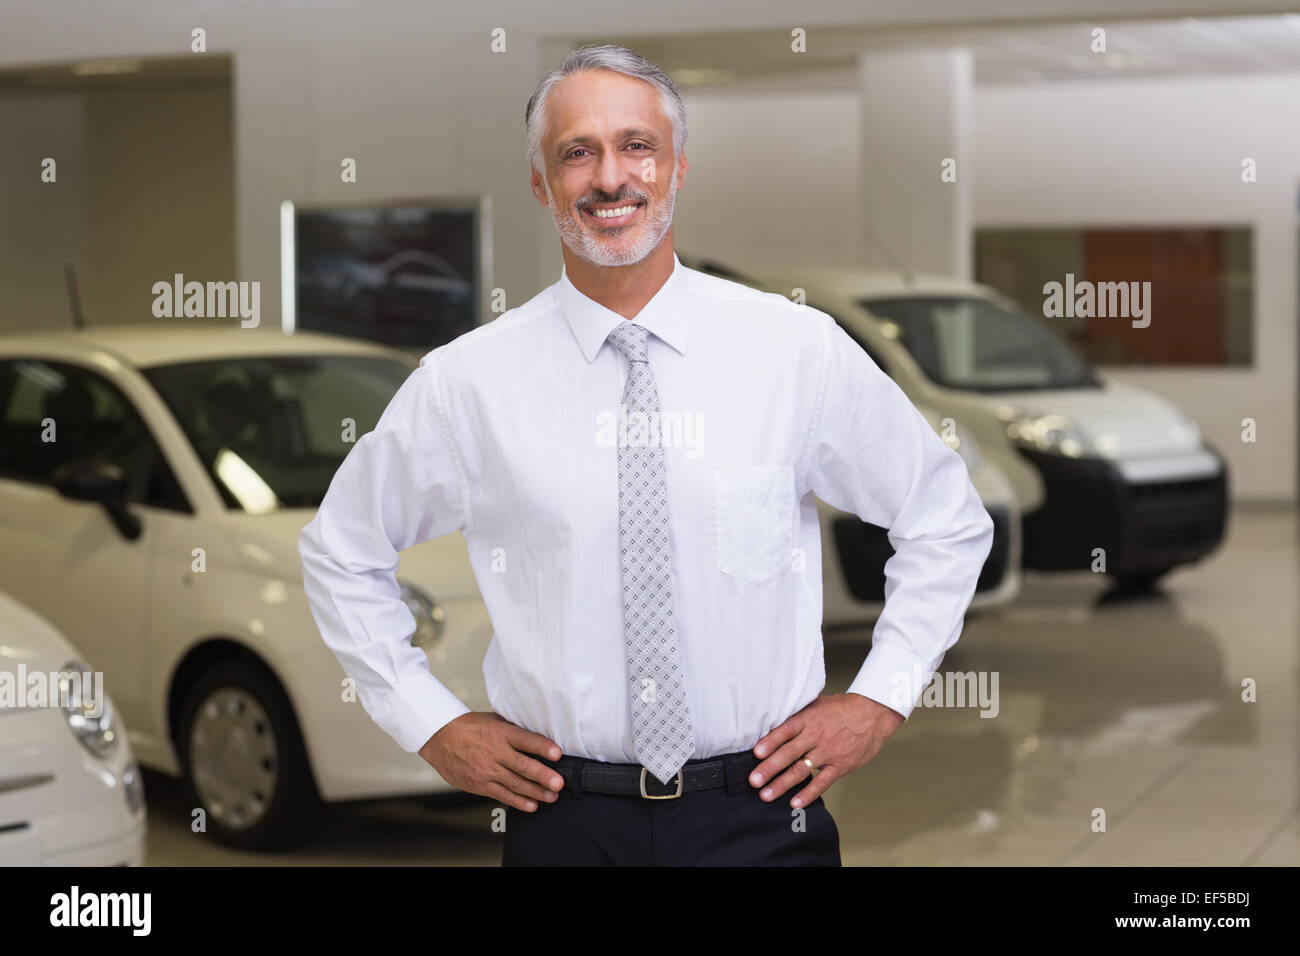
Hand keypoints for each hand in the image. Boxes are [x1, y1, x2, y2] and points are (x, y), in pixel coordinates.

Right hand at [418, 711, 564, 812]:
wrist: (441, 738)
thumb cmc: (471, 728)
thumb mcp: (494, 721)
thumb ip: (514, 730)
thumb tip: (539, 739)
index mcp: (502, 732)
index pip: (526, 740)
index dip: (543, 747)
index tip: (558, 754)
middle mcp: (495, 752)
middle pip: (523, 765)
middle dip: (543, 776)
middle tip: (559, 783)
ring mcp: (487, 770)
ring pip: (515, 783)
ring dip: (536, 792)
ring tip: (552, 797)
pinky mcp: (480, 784)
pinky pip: (502, 795)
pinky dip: (518, 801)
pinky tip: (532, 805)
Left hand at [749, 693, 904, 807]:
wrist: (873, 714)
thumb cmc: (843, 708)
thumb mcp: (817, 703)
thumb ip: (797, 715)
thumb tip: (772, 721)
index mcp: (809, 719)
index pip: (786, 731)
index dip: (770, 742)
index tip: (756, 753)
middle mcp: (817, 736)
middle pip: (789, 753)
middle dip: (769, 768)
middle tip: (754, 780)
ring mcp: (828, 752)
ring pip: (801, 770)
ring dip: (782, 784)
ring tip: (766, 794)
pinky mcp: (840, 766)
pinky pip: (822, 782)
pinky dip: (808, 794)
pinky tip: (795, 803)